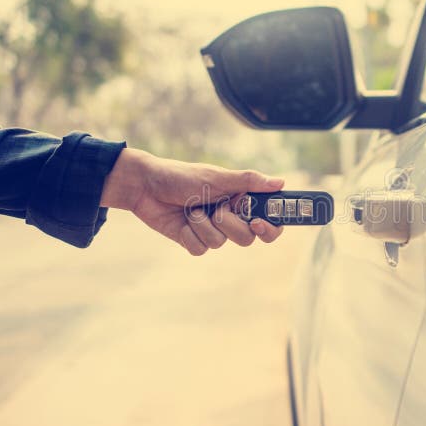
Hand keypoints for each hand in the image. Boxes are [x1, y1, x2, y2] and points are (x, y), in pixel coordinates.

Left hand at [100, 149, 283, 254]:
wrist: (145, 186)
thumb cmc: (181, 176)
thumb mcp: (217, 177)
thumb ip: (249, 181)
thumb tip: (280, 182)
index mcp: (240, 199)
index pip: (268, 219)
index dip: (269, 226)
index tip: (258, 221)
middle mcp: (230, 216)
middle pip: (247, 237)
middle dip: (230, 224)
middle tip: (218, 209)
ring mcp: (212, 229)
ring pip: (222, 243)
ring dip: (204, 225)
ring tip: (192, 208)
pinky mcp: (193, 240)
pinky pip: (201, 249)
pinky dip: (190, 235)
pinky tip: (182, 222)